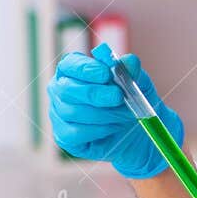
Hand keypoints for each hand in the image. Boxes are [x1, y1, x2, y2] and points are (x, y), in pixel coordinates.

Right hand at [47, 44, 184, 179]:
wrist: (135, 133)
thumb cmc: (130, 101)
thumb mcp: (138, 84)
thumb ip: (132, 72)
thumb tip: (130, 61)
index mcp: (74, 69)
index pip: (70, 64)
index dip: (85, 68)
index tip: (106, 73)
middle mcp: (60, 89)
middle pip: (67, 89)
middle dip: (94, 93)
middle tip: (118, 96)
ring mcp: (59, 113)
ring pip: (73, 112)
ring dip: (103, 114)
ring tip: (124, 115)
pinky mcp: (64, 136)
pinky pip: (76, 133)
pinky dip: (99, 130)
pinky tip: (113, 127)